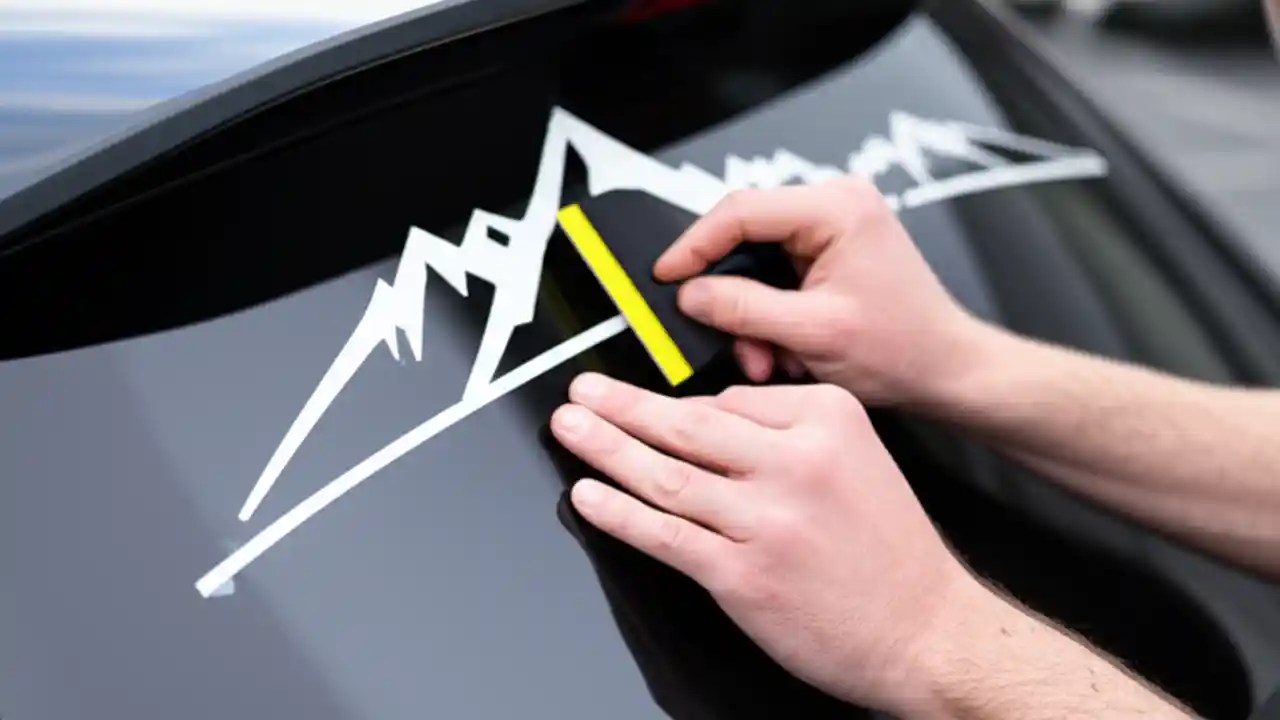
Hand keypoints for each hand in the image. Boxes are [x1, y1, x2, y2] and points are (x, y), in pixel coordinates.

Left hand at [550, 374, 979, 714]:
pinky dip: (619, 512)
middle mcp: (796, 463)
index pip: (731, 396)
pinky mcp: (744, 575)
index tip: (638, 398)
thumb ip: (788, 432)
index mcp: (828, 420)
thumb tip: (707, 419)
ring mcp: (768, 520)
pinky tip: (590, 494)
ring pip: (668, 475)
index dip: (675, 400)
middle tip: (583, 391)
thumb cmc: (891, 550)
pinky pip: (666, 534)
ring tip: (571, 428)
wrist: (928, 631)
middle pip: (689, 423)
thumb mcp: (858, 458)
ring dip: (607, 448)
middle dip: (622, 404)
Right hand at [655, 178, 980, 406]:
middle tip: (721, 334)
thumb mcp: (812, 333)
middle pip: (745, 235)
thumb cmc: (904, 349)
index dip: (694, 245)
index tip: (666, 276)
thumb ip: (744, 309)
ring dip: (750, 316)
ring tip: (765, 358)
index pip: (741, 210)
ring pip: (756, 262)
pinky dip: (768, 317)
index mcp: (837, 208)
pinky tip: (781, 350)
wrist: (946, 370)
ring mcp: (833, 227)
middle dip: (730, 296)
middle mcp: (836, 204)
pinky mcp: (829, 252)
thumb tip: (691, 293)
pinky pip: (775, 276)